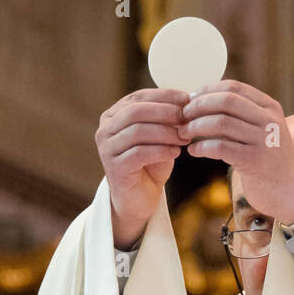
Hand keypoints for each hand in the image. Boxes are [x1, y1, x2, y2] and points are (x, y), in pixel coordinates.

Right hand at [95, 88, 189, 246]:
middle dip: (165, 112)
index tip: (187, 98)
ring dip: (165, 133)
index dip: (164, 95)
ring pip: (137, 131)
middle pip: (135, 111)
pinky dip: (161, 150)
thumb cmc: (151, 165)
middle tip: (187, 118)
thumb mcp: (160, 136)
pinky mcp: (114, 168)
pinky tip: (176, 152)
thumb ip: (167, 119)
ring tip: (185, 138)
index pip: (139, 97)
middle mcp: (105, 129)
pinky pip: (139, 153)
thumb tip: (187, 101)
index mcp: (114, 115)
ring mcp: (106, 149)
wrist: (140, 199)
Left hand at [179, 80, 293, 223]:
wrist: (288, 191)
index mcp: (270, 107)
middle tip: (182, 116)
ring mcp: (264, 140)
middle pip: (226, 101)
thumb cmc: (267, 159)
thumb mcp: (262, 130)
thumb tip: (201, 98)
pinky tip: (194, 151)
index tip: (190, 100)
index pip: (233, 88)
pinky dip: (201, 147)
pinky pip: (220, 147)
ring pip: (220, 123)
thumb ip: (242, 114)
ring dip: (195, 127)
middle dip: (198, 106)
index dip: (207, 91)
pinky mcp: (254, 161)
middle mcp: (269, 120)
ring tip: (183, 134)